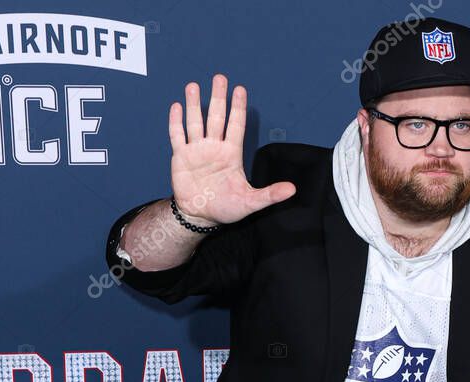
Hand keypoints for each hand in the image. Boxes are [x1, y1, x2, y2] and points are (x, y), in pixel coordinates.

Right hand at [168, 74, 295, 225]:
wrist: (200, 216)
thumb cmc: (226, 208)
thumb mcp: (251, 202)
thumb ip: (270, 194)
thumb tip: (292, 190)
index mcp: (231, 154)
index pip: (236, 125)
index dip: (238, 108)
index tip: (240, 89)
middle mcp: (214, 148)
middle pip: (216, 117)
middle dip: (218, 98)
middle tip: (220, 78)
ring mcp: (197, 150)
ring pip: (195, 122)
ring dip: (194, 104)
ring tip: (193, 85)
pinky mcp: (181, 157)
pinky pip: (178, 136)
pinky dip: (176, 122)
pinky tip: (177, 106)